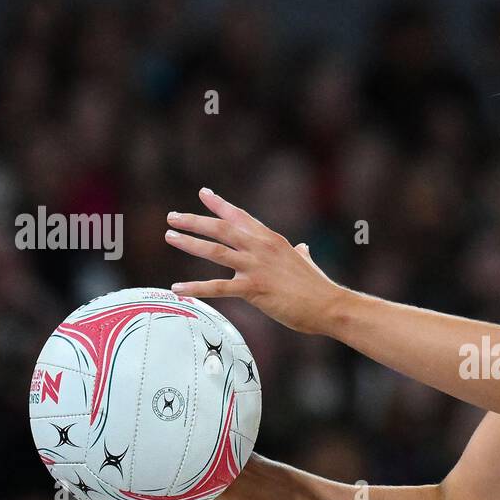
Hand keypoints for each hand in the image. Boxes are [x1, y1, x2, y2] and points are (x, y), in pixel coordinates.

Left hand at [166, 188, 343, 334]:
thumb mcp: (307, 263)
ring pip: (215, 250)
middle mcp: (261, 248)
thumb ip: (301, 253)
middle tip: (173, 217)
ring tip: (170, 236)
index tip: (203, 194)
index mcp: (272, 240)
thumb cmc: (319, 288)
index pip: (241, 216)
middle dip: (195, 221)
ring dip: (190, 243)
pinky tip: (178, 289)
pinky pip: (218, 287)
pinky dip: (196, 288)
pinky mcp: (254, 289)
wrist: (329, 305)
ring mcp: (256, 267)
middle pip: (222, 228)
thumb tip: (303, 249)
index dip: (220, 205)